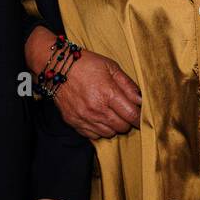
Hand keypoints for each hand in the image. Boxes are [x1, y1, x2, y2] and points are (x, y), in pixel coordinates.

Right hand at [25, 26, 140, 138]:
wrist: (57, 67)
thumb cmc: (86, 64)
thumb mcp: (111, 67)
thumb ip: (128, 85)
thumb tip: (142, 100)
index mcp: (108, 93)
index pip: (132, 115)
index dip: (139, 118)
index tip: (141, 116)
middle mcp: (96, 108)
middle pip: (122, 127)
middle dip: (127, 121)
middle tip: (124, 111)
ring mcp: (84, 117)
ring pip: (109, 134)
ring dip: (113, 126)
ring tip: (110, 113)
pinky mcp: (74, 122)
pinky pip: (94, 135)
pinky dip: (99, 130)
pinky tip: (98, 117)